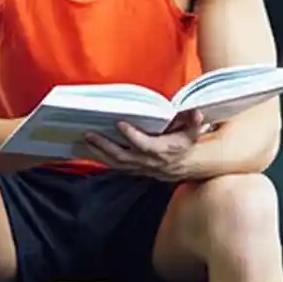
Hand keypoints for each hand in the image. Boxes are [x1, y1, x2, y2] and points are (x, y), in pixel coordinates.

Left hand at [80, 110, 204, 180]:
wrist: (184, 165)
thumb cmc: (185, 144)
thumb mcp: (193, 132)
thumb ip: (194, 122)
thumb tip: (196, 112)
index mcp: (162, 150)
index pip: (144, 145)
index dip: (132, 136)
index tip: (120, 124)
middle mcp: (148, 161)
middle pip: (123, 155)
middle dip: (105, 145)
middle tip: (90, 134)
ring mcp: (139, 167)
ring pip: (116, 163)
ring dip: (99, 152)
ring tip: (86, 140)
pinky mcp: (133, 169)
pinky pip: (115, 166)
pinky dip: (101, 159)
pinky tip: (89, 150)